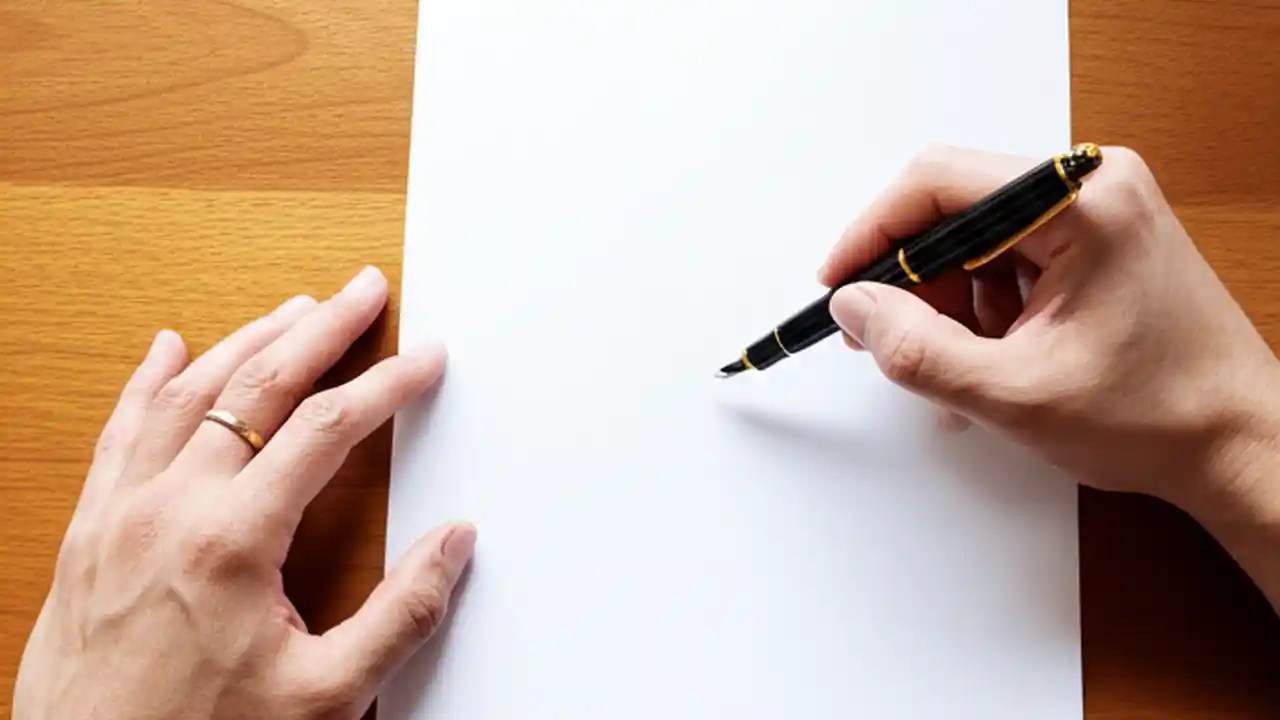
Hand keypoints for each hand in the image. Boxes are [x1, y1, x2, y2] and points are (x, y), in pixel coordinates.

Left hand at [14, 267, 473, 719]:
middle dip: (321, 329)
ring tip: (294, 307)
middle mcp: (169, 508)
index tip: (423, 359)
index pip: (326, 429)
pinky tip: (167, 350)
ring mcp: (121, 512)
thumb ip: (400, 614)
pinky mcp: (89, 530)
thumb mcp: (326, 697)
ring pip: (187, 391)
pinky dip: (148, 381)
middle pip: (257, 384)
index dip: (385, 384)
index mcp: (232, 541)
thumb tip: (454, 545)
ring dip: (247, 338)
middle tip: (364, 290)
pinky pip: (120, 430)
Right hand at [820, 146, 1279, 607]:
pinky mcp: (1096, 243)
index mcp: (1083, 202)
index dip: (872, 234)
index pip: (940, 183)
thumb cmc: (1159, 416)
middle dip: (913, 283)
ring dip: (949, 308)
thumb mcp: (1016, 394)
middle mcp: (1092, 188)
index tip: (838, 282)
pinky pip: (1007, 262)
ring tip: (961, 373)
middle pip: (954, 212)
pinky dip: (982, 312)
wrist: (1239, 445)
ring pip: (974, 242)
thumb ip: (919, 351)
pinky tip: (989, 363)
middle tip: (887, 342)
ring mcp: (1098, 213)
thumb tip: (855, 308)